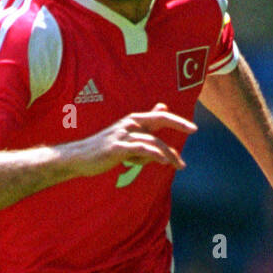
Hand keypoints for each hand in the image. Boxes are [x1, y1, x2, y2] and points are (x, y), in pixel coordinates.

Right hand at [69, 102, 196, 177]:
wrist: (80, 157)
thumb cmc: (105, 148)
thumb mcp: (127, 134)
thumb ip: (146, 123)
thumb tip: (163, 108)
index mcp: (134, 120)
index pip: (160, 116)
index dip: (178, 121)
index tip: (193, 128)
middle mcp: (130, 124)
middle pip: (160, 121)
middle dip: (178, 125)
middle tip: (193, 132)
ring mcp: (123, 135)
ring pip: (152, 141)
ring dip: (168, 154)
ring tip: (179, 165)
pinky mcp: (117, 148)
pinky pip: (140, 149)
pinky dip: (153, 154)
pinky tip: (162, 161)